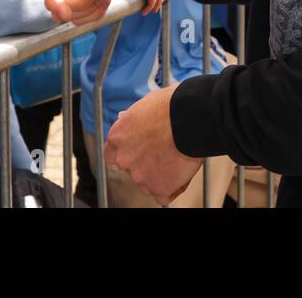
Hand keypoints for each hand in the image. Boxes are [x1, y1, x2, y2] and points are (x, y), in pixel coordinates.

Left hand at [106, 86, 201, 204]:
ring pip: (147, 183)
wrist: (189, 118)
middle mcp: (124, 159)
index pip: (112, 154)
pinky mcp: (158, 188)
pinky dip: (172, 187)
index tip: (137, 150)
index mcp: (117, 138)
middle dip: (144, 164)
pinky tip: (180, 172)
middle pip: (131, 169)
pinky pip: (163, 194)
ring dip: (158, 175)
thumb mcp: (143, 106)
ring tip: (176, 159)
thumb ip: (133, 121)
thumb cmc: (170, 107)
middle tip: (162, 152)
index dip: (127, 152)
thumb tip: (130, 121)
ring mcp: (140, 176)